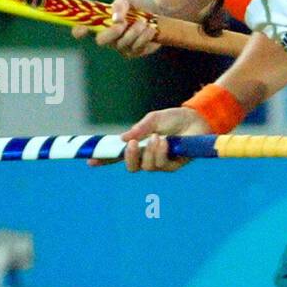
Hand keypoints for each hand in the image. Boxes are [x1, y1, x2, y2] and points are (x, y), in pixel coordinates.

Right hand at [72, 0, 161, 56]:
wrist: (159, 13)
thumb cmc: (138, 4)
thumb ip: (119, 4)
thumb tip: (115, 18)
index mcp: (100, 22)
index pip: (81, 30)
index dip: (78, 30)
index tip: (83, 28)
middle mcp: (107, 37)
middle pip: (100, 41)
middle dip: (111, 32)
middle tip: (124, 23)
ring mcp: (120, 46)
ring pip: (121, 44)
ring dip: (133, 32)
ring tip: (143, 22)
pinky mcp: (135, 52)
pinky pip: (136, 48)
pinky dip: (144, 37)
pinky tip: (150, 29)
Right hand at [88, 106, 208, 171]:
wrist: (197, 120)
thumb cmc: (174, 119)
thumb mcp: (154, 119)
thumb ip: (139, 129)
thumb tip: (123, 139)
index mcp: (138, 145)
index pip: (118, 155)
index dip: (104, 159)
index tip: (90, 161)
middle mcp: (147, 156)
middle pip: (130, 167)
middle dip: (128, 158)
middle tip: (131, 145)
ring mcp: (160, 162)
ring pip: (146, 166)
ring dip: (149, 152)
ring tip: (158, 137)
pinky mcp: (173, 166)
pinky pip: (162, 165)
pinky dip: (161, 153)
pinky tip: (165, 142)